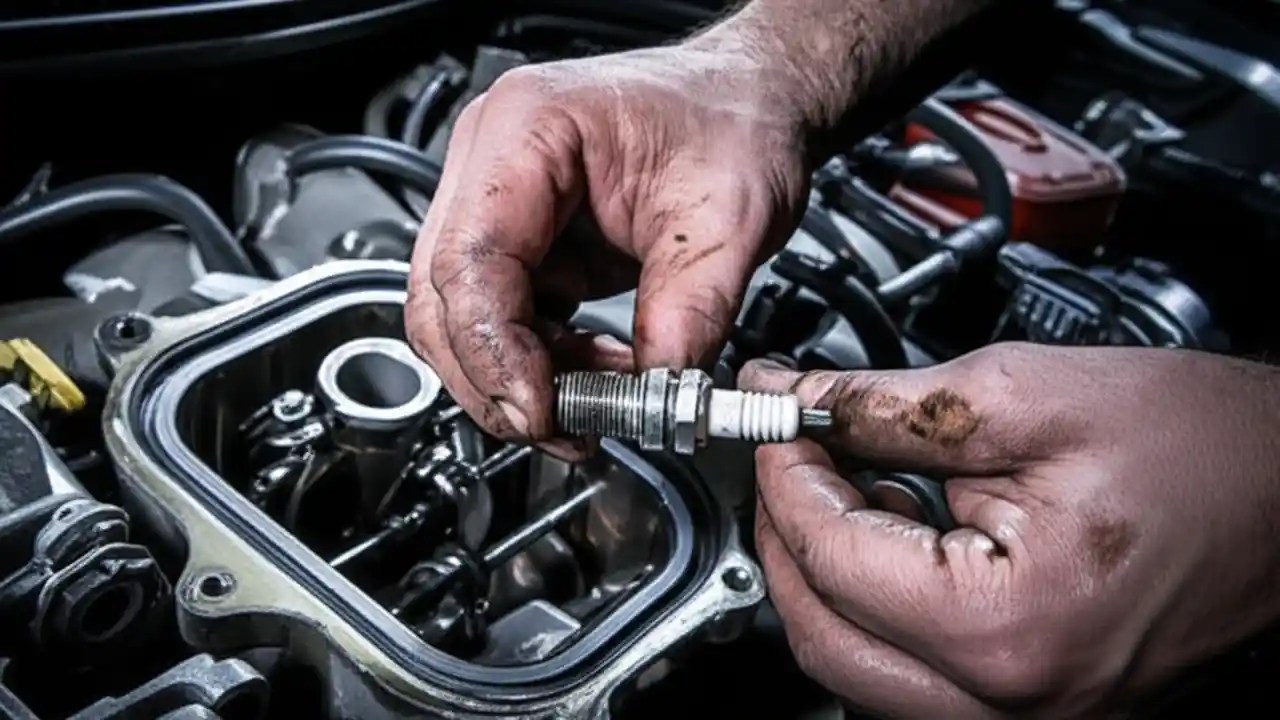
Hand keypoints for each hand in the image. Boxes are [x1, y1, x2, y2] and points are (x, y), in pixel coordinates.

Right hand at [405, 42, 810, 455]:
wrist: (748, 102)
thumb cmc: (734, 122)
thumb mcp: (734, 220)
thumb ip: (693, 312)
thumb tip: (655, 393)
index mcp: (529, 128)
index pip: (471, 261)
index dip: (495, 352)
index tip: (540, 412)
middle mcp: (493, 158)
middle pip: (443, 297)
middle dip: (497, 379)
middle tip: (562, 429)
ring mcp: (499, 199)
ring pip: (462, 317)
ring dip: (523, 375)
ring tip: (602, 399)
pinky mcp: (522, 238)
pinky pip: (504, 317)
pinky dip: (543, 360)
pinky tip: (599, 371)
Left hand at [740, 343, 1279, 717]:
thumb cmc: (1207, 446)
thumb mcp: (1022, 397)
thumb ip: (884, 408)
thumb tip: (792, 401)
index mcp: (1009, 628)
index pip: (831, 558)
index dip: (785, 476)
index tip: (775, 420)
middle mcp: (1016, 704)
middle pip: (824, 636)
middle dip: (787, 537)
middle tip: (789, 457)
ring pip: (859, 669)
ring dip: (828, 579)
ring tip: (848, 491)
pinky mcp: (1041, 708)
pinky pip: (914, 678)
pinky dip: (880, 611)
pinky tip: (897, 539)